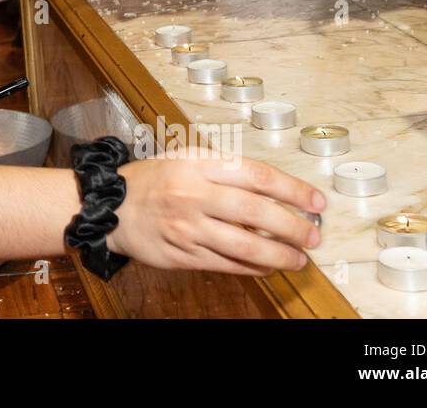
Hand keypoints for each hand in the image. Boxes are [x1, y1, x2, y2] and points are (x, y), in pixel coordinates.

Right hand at [105, 148, 324, 275]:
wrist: (111, 205)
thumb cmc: (154, 179)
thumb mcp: (187, 159)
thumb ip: (225, 172)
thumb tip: (274, 192)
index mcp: (199, 164)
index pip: (257, 175)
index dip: (292, 190)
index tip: (316, 202)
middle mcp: (194, 194)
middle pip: (255, 212)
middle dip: (293, 226)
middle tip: (314, 236)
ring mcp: (188, 227)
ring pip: (244, 245)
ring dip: (279, 254)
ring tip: (298, 259)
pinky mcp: (182, 253)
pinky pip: (226, 264)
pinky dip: (253, 268)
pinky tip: (268, 266)